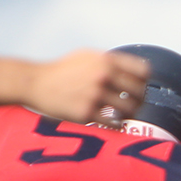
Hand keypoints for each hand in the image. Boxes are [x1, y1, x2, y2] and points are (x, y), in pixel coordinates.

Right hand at [27, 49, 149, 125]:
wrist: (35, 83)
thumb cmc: (62, 70)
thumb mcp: (87, 56)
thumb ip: (110, 62)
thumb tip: (137, 71)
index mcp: (106, 60)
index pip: (144, 72)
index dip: (145, 81)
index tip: (139, 87)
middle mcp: (103, 76)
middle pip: (140, 92)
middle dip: (139, 100)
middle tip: (134, 105)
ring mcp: (96, 94)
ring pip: (130, 110)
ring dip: (130, 114)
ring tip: (123, 114)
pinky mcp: (87, 113)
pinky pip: (114, 123)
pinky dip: (116, 124)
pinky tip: (112, 122)